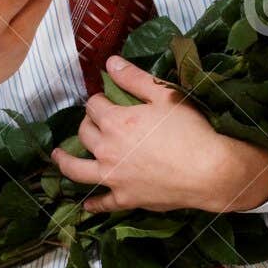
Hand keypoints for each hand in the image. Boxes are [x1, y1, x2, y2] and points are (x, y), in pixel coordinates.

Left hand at [49, 55, 267, 212]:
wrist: (209, 171)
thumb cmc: (190, 129)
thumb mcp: (164, 96)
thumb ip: (134, 78)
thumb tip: (110, 62)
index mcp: (115, 122)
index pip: (94, 106)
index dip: (99, 100)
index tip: (106, 99)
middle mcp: (107, 150)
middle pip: (85, 133)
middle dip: (87, 123)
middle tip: (95, 121)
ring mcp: (113, 177)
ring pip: (78, 170)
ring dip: (65, 161)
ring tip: (57, 156)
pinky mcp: (125, 199)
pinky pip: (102, 203)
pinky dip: (92, 204)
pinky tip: (86, 204)